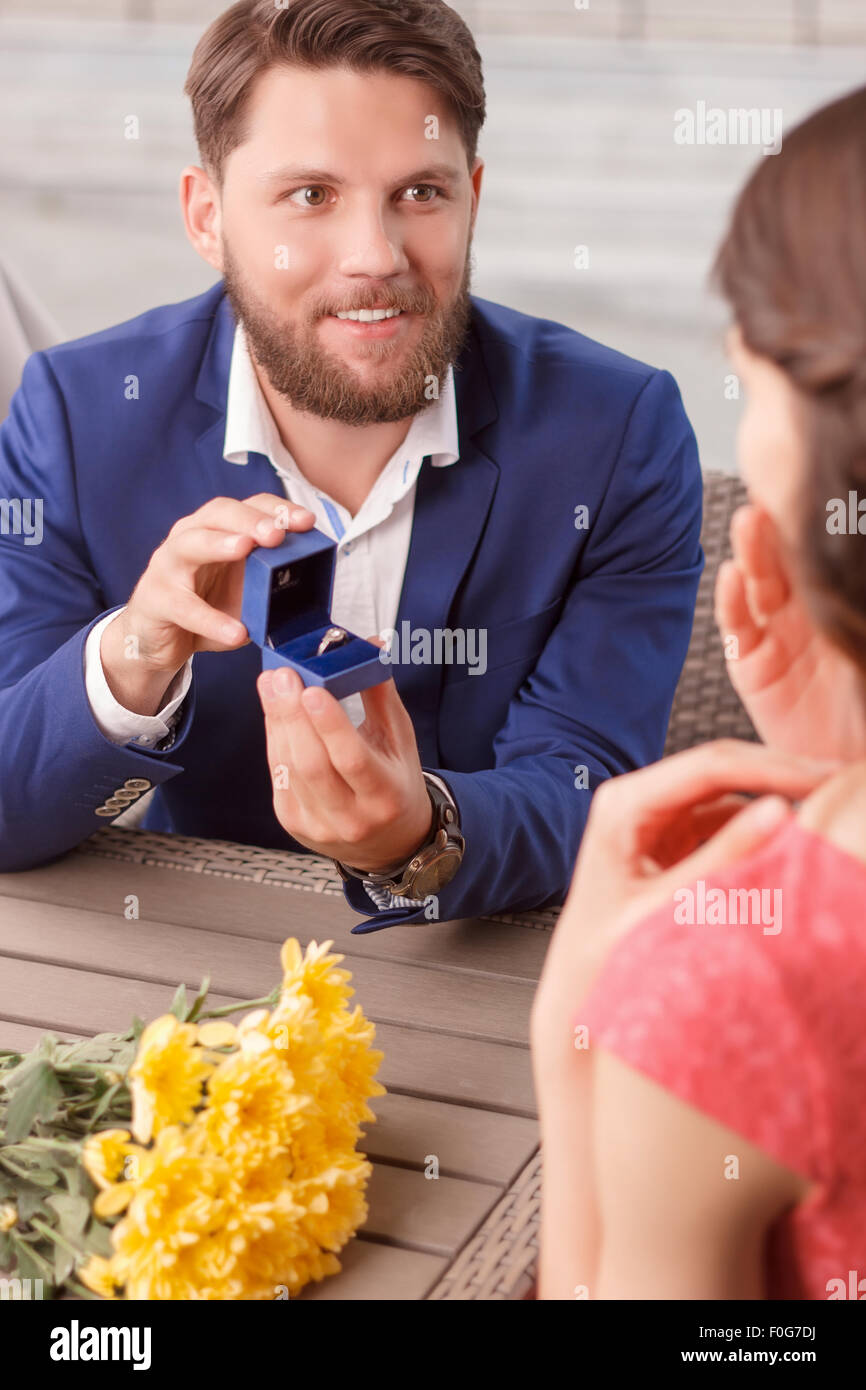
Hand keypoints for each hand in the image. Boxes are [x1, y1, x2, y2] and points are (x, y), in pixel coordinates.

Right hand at [101, 495, 314, 714]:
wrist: (159, 640)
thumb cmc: (205, 606)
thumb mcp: (243, 592)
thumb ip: (269, 579)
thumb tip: (313, 577)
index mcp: (216, 529)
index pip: (248, 506)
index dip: (277, 509)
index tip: (307, 521)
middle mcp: (189, 536)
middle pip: (218, 513)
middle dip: (250, 519)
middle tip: (276, 533)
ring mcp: (167, 565)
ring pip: (190, 544)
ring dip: (220, 544)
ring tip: (246, 549)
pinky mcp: (155, 599)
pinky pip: (184, 607)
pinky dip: (211, 619)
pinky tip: (236, 632)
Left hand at [256, 639, 432, 871]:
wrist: (389, 842)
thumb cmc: (395, 784)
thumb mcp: (400, 740)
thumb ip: (381, 695)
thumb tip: (372, 646)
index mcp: (385, 796)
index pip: (352, 759)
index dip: (330, 724)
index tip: (311, 689)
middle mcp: (351, 817)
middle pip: (312, 763)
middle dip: (291, 715)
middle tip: (281, 677)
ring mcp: (318, 825)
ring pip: (289, 767)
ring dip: (277, 722)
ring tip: (273, 686)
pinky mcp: (293, 823)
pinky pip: (278, 775)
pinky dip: (275, 740)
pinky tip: (274, 714)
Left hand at [530, 740, 841, 1057]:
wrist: (580, 991)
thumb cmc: (605, 956)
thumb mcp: (664, 909)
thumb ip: (720, 863)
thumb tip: (779, 814)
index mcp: (625, 804)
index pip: (711, 766)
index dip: (774, 767)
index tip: (825, 777)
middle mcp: (640, 800)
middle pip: (725, 770)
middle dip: (784, 774)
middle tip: (844, 782)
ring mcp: (659, 818)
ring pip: (732, 794)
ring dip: (779, 798)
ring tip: (830, 809)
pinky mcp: (677, 841)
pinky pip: (730, 823)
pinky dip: (765, 829)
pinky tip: (801, 840)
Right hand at [715, 504, 865, 760]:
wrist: (854, 767)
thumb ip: (864, 603)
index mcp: (845, 601)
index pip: (830, 549)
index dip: (821, 517)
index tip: (820, 478)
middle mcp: (812, 610)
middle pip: (793, 556)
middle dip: (783, 521)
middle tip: (778, 488)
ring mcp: (778, 634)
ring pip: (763, 581)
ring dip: (755, 549)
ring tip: (751, 518)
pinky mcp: (752, 665)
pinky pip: (739, 626)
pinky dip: (732, 600)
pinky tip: (732, 574)